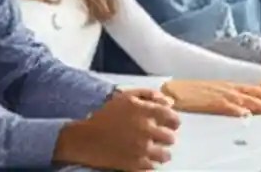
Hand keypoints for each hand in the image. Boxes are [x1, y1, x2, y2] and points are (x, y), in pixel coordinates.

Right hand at [54, 88, 179, 169]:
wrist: (86, 138)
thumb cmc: (105, 115)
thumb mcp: (125, 97)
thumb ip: (148, 95)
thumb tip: (169, 102)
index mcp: (144, 111)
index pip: (173, 118)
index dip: (172, 121)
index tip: (168, 123)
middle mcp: (146, 130)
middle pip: (171, 138)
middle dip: (165, 137)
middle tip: (156, 136)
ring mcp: (142, 149)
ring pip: (165, 155)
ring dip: (160, 152)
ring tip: (151, 149)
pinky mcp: (136, 164)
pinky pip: (153, 166)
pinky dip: (150, 162)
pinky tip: (141, 157)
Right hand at [161, 78, 260, 116]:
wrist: (175, 89)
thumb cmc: (200, 95)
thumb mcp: (228, 96)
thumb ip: (247, 101)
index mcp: (244, 86)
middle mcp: (238, 87)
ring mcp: (225, 93)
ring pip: (251, 96)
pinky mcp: (211, 100)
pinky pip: (226, 104)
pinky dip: (237, 108)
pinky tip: (245, 113)